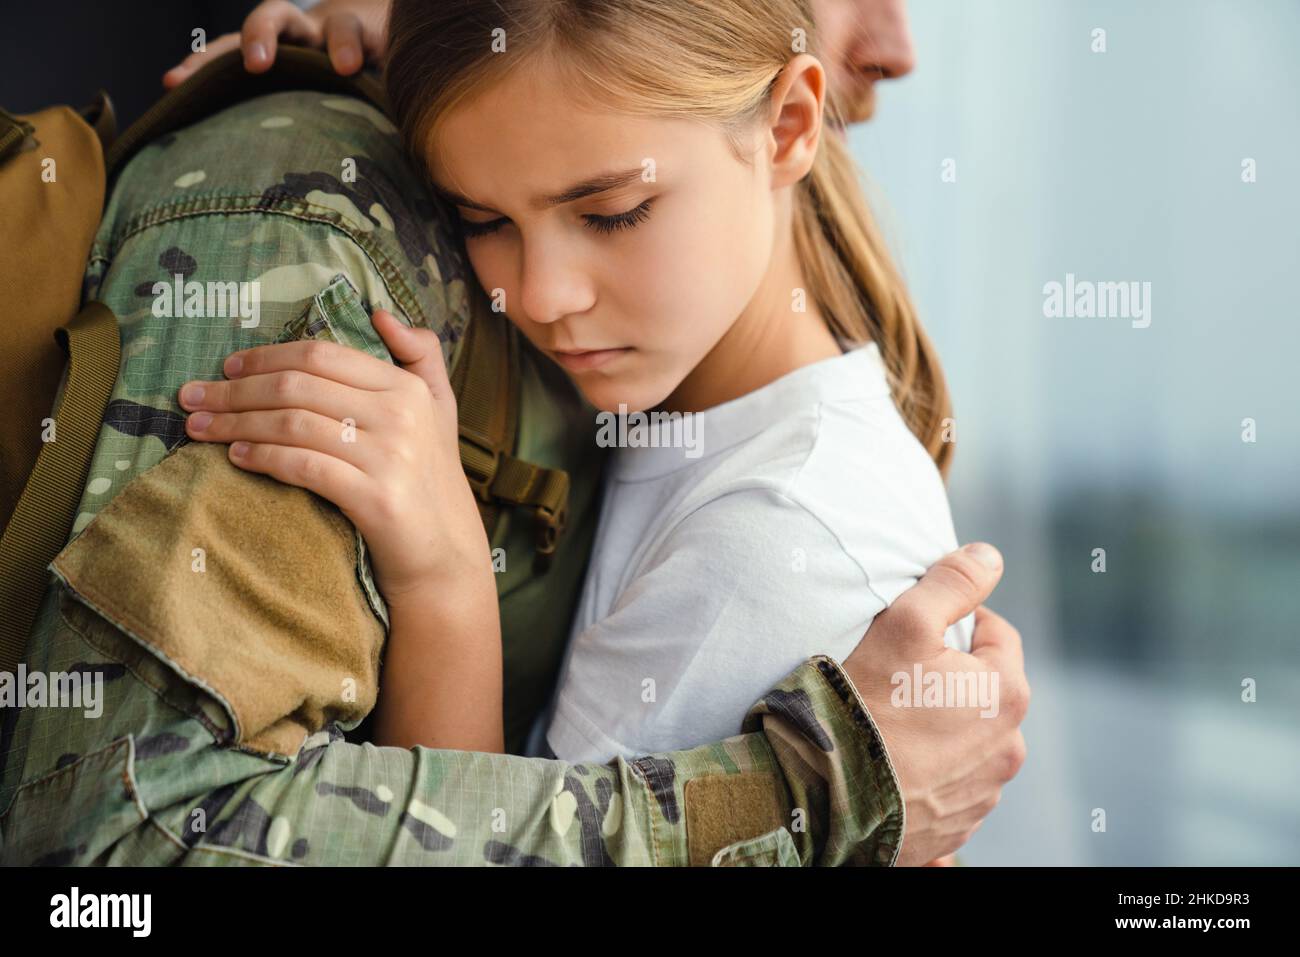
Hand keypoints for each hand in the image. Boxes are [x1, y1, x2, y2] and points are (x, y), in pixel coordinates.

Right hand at [162, 0, 389, 88]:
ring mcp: (284, 41)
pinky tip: (174, 86)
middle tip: (258, 63)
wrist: (375, 41)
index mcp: (352, 31)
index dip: (345, 43)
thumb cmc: (393, 66)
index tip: (347, 67)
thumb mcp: (402, 73)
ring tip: (183, 78)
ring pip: (241, 37)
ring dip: (216, 55)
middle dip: (265, 36)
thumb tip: (427, 130)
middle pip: (282, 17)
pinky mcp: (267, 56)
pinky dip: (202, 69)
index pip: (346, 29)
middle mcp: (311, 29)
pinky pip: (228, 58)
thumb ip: (402, 92)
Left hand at [177, 309, 488, 604]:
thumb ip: (421, 355)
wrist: (447, 556)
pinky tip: (236, 456)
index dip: (266, 356)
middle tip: (192, 396)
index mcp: (407, 387)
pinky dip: (263, 457)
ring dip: (236, 423)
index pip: (322, 355)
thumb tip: (381, 313)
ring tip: (200, 427)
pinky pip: (303, 466)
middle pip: (298, 385)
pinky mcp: (376, 498)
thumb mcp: (439, 410)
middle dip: (236, 389)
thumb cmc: (431, 480)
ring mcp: (390, 456)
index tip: (227, 366)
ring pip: (293, 423)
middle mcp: (400, 415)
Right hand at [842, 542, 1029, 866]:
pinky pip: (949, 787)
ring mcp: (983, 794)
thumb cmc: (865, 704)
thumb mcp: (905, 625)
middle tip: (897, 679)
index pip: (996, 636)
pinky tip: (892, 767)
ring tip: (891, 727)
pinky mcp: (956, 827)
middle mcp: (1007, 748)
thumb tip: (990, 555)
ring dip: (942, 731)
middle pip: (984, 693)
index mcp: (1005, 694)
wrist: (828, 799)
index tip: (919, 631)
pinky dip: (928, 775)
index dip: (958, 624)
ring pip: (969, 742)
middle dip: (951, 681)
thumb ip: (952, 583)